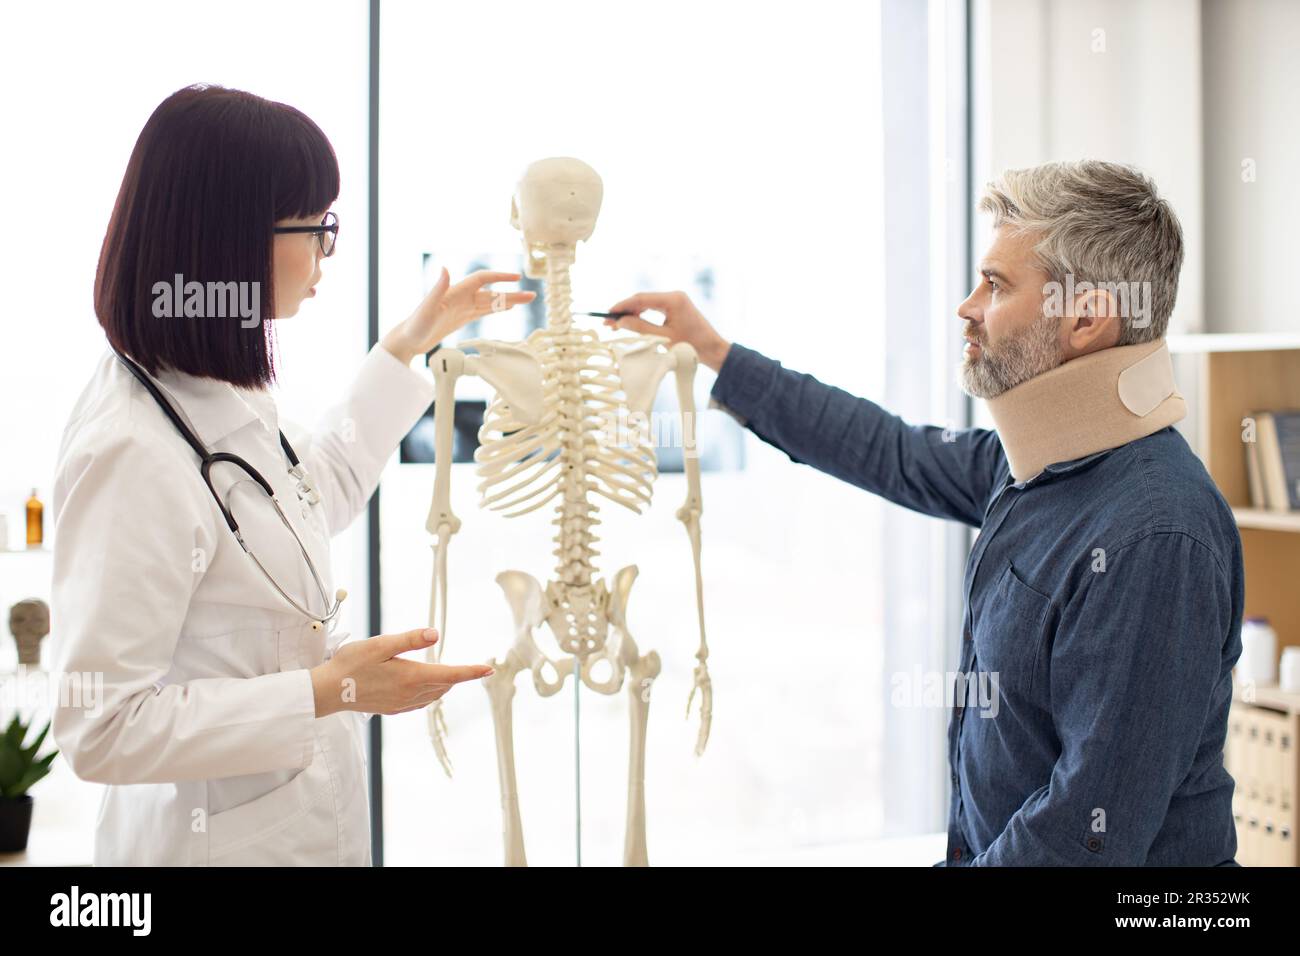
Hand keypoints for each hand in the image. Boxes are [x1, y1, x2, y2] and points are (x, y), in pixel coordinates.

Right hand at [310, 628, 493, 717]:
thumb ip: (410, 640)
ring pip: (433, 696)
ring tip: (450, 674)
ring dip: (444, 685)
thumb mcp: (381, 645)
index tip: (489, 669)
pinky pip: (420, 703)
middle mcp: (410, 694)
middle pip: (445, 686)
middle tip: (471, 667)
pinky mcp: (392, 709)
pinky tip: (424, 687)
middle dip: (459, 677)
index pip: (451, 675)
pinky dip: (429, 694)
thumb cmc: (351, 663)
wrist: (328, 691)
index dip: (472, 672)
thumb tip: (436, 635)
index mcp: (411, 677)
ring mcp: (401, 704)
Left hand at [381, 270, 535, 364]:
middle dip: (512, 294)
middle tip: (532, 296)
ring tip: (526, 300)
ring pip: (489, 303)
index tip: (517, 277)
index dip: (500, 277)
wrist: (406, 340)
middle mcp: (460, 298)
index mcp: (455, 292)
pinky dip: (496, 308)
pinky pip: (482, 311)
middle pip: (491, 293)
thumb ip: (437, 288)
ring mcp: (461, 308)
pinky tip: (506, 307)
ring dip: (508, 301)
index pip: (482, 280)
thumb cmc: (414, 326)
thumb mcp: (426, 308)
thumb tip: (445, 268)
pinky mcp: (460, 319)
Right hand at [604, 291, 730, 371]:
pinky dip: (642, 314)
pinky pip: (655, 307)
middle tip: (608, 321)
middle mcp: (674, 295)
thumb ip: (640, 327)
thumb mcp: (663, 337)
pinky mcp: (676, 306)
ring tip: (617, 324)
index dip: (622, 306)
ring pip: (647, 303)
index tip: (608, 313)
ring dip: (632, 313)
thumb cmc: (691, 345)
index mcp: (673, 299)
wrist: (712, 349)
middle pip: (642, 299)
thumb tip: (621, 321)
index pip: (641, 299)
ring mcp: (676, 300)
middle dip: (625, 310)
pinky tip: (632, 322)